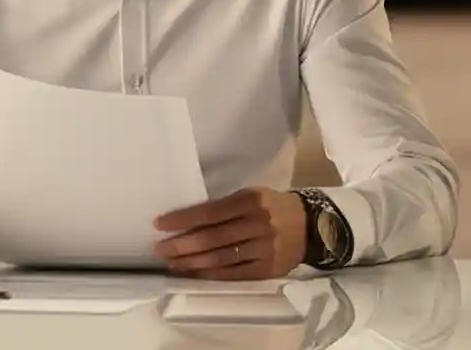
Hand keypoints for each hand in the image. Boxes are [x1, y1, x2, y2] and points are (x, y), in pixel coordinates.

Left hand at [153, 187, 306, 279]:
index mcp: (251, 201)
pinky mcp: (267, 269)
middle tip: (160, 249)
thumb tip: (187, 221)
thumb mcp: (251, 196)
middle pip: (212, 238)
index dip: (183, 220)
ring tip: (171, 263)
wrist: (310, 226)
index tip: (160, 224)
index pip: (210, 212)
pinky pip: (233, 274)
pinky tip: (193, 273)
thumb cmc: (271, 206)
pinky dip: (210, 274)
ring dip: (191, 263)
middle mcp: (258, 224)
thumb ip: (224, 207)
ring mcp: (264, 249)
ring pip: (220, 258)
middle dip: (182, 245)